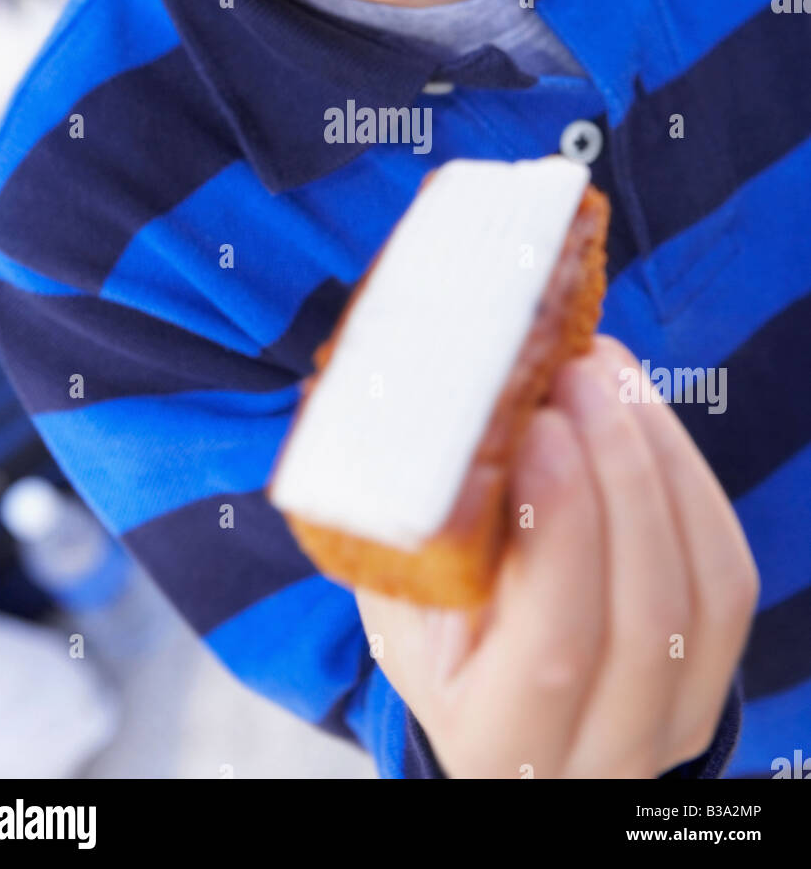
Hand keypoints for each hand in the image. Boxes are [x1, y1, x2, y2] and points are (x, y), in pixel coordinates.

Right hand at [355, 335, 758, 778]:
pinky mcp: (714, 675)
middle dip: (618, 470)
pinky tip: (640, 410)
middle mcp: (601, 755)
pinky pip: (728, 572)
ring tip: (604, 373)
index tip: (536, 425)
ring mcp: (673, 719)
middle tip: (576, 375)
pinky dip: (690, 477)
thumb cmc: (434, 643)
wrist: (498, 704)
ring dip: (657, 459)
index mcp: (501, 745)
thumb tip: (435, 419)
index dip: (559, 527)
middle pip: (646, 613)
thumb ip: (421, 540)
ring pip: (703, 588)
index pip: (554, 648)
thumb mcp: (401, 609)